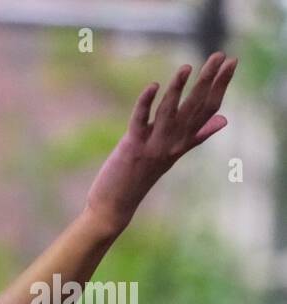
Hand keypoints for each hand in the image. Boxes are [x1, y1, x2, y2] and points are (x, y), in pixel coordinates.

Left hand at [84, 52, 236, 236]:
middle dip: (208, 80)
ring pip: (170, 112)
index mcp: (183, 143)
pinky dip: (146, 103)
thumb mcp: (173, 155)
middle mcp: (172, 144)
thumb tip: (224, 120)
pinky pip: (140, 121)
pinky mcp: (132, 147)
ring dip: (178, 89)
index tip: (231, 63)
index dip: (221, 85)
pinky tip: (153, 85)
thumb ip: (197, 136)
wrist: (116, 205)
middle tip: (221, 55)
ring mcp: (153, 146)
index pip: (209, 110)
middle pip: (195, 108)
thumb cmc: (142, 177)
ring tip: (187, 67)